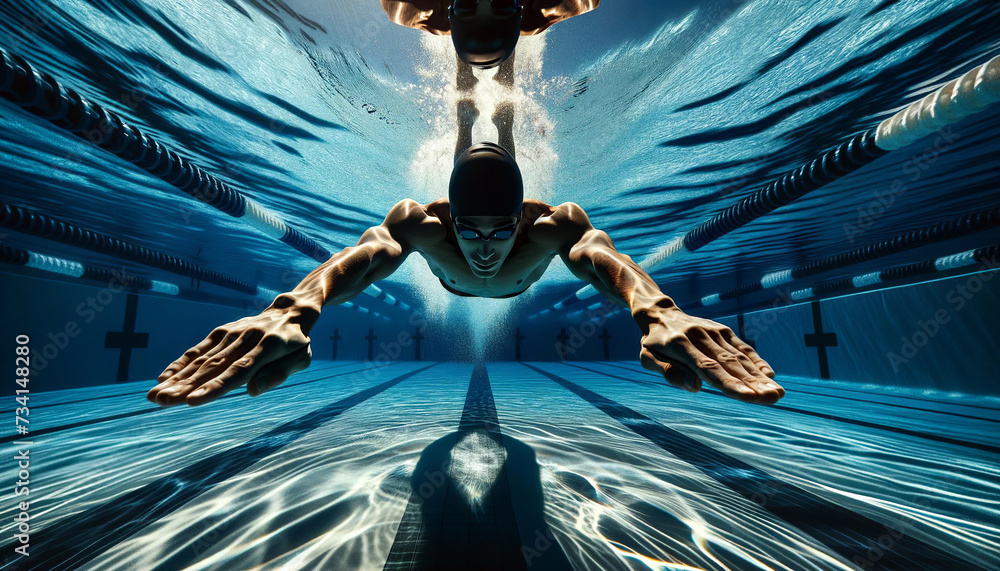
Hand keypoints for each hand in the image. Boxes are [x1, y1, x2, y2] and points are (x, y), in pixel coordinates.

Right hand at [147, 310, 312, 406]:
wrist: (289, 311)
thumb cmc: (297, 343)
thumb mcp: (301, 359)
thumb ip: (279, 374)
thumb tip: (252, 392)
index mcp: (269, 347)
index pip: (239, 371)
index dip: (215, 387)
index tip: (192, 401)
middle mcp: (246, 338)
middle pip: (214, 366)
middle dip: (186, 386)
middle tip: (162, 402)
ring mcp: (231, 333)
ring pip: (202, 359)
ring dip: (177, 378)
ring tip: (155, 396)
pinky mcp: (221, 331)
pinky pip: (199, 349)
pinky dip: (181, 363)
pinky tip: (163, 378)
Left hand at [638, 309, 783, 403]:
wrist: (660, 314)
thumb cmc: (653, 343)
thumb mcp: (648, 358)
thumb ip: (669, 372)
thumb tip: (695, 386)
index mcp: (679, 344)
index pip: (707, 368)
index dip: (729, 384)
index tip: (749, 397)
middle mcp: (700, 336)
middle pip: (729, 364)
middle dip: (752, 383)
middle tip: (773, 398)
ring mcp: (713, 331)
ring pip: (738, 357)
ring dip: (759, 376)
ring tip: (777, 393)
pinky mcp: (722, 330)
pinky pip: (741, 347)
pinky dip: (756, 361)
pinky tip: (770, 376)